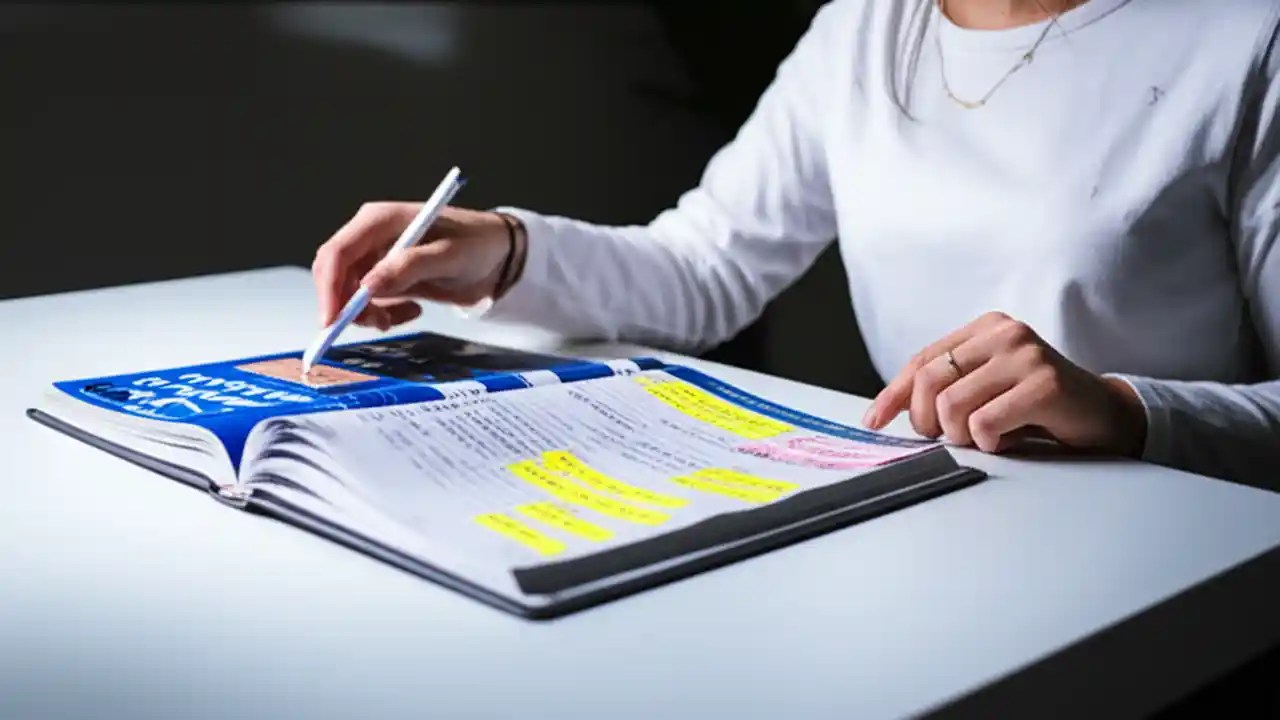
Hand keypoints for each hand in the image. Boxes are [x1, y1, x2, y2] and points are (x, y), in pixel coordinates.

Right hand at [311, 203, 522, 329]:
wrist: (497, 255)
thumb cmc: (476, 244)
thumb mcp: (448, 256)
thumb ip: (408, 268)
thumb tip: (367, 286)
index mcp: (379, 220)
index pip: (337, 252)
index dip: (329, 287)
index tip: (332, 321)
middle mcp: (371, 236)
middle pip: (336, 274)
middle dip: (347, 304)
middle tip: (377, 324)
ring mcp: (376, 256)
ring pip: (350, 292)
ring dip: (369, 312)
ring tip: (406, 315)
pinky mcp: (385, 276)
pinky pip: (369, 301)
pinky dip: (385, 313)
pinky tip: (413, 310)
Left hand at [862, 312, 1146, 455]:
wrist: (1104, 417)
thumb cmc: (1038, 407)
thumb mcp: (987, 389)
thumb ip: (947, 389)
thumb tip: (886, 411)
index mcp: (985, 328)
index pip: (922, 360)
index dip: (893, 394)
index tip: (874, 421)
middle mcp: (1005, 333)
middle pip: (930, 382)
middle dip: (928, 421)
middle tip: (948, 437)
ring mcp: (1026, 355)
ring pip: (952, 404)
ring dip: (961, 435)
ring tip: (984, 438)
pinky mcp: (1045, 383)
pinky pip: (984, 423)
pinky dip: (988, 441)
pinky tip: (1008, 438)